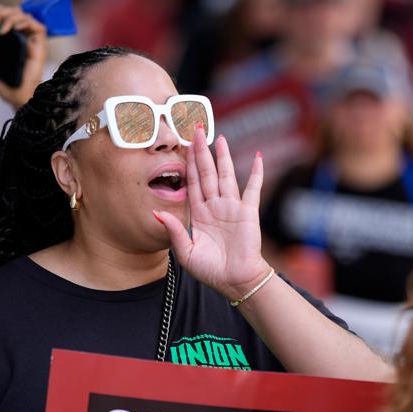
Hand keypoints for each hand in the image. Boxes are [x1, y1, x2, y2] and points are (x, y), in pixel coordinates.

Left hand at [0, 3, 46, 108]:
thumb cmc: (8, 85)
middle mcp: (20, 35)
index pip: (2, 14)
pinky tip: (15, 29)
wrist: (21, 98)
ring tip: (0, 30)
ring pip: (22, 14)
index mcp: (8, 37)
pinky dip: (25, 22)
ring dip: (10, 17)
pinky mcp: (40, 44)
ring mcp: (31, 39)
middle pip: (12, 10)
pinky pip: (37, 25)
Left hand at [154, 127, 272, 300]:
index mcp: (198, 214)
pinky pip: (252, 189)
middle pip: (206, 173)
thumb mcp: (185, 252)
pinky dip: (256, 173)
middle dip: (201, 152)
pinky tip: (257, 157)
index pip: (191, 182)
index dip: (186, 164)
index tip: (182, 145)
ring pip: (226, 175)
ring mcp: (232, 207)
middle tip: (196, 129)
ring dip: (223, 157)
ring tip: (219, 138)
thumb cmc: (211, 271)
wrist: (235, 282)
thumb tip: (155, 213)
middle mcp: (215, 206)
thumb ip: (173, 231)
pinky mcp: (248, 212)